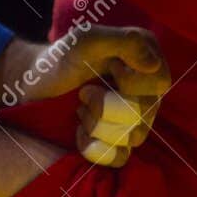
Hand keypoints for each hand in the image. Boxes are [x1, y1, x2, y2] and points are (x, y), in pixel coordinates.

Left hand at [0, 26, 169, 167]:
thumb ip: (124, 42)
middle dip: (104, 106)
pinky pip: (119, 157)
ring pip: (130, 138)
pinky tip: (79, 131)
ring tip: (81, 108)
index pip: (159, 83)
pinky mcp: (120, 141)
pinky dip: (93, 146)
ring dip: (95, 123)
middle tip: (83, 93)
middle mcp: (149, 90)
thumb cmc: (62, 57)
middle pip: (143, 114)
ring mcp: (137, 118)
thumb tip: (154, 65)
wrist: (36, 84)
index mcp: (149, 60)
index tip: (108, 69)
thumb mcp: (87, 39)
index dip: (130, 82)